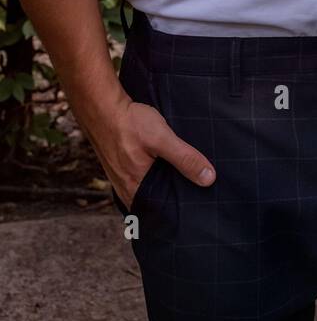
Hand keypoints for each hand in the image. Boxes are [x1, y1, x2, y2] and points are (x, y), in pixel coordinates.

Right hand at [93, 92, 215, 209]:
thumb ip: (185, 158)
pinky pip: (138, 181)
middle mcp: (126, 189)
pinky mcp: (119, 167)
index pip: (160, 213)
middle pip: (153, 203)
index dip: (177, 212)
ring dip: (161, 189)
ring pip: (146, 192)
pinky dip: (151, 179)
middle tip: (194, 197)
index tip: (196, 210)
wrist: (102, 107)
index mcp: (136, 189)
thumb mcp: (162, 139)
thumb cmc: (130, 123)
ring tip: (180, 183)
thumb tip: (209, 178)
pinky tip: (160, 169)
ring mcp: (120, 179)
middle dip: (171, 201)